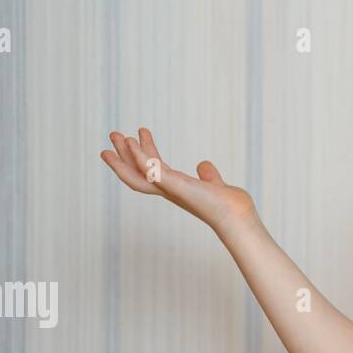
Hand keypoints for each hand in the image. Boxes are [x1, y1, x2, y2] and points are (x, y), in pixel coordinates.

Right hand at [100, 127, 257, 236]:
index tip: (136, 135)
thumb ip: (208, 175)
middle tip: (113, 134)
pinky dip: (141, 157)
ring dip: (125, 155)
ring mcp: (171, 189)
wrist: (238, 217)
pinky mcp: (176, 186)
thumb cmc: (230, 206)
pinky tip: (133, 143)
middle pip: (137, 172)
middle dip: (124, 155)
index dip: (143, 153)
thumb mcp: (215, 184)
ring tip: (116, 135)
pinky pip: (152, 171)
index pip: (153, 169)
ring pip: (138, 173)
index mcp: (177, 188)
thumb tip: (203, 165)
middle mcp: (169, 190)